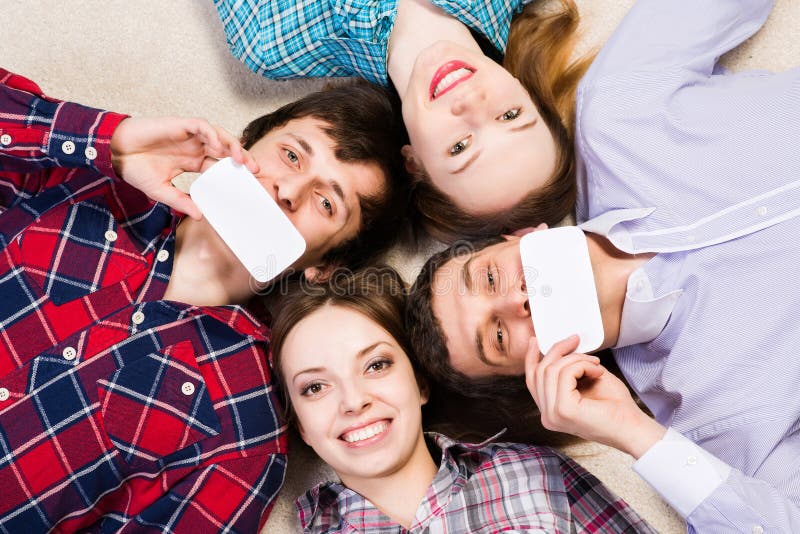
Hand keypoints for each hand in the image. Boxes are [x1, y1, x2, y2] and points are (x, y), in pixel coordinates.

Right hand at [110, 117, 259, 219]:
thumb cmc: (135, 168)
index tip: (248, 182)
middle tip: (255, 170)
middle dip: (241, 158)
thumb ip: (180, 201)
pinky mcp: (180, 125)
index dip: (234, 172)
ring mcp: (189, 136)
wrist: (115, 153)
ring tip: (241, 158)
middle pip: (225, 150)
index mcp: (192, 161)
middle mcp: (194, 147)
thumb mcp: (161, 190)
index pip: (220, 165)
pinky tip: (217, 145)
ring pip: (218, 135)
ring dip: (231, 145)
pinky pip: (202, 126)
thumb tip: (199, 216)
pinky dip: (212, 133)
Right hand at [525, 335, 665, 458]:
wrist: (633, 428)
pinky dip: (583, 365)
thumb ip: (567, 370)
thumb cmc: (616, 407)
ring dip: (576, 359)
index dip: (531, 358)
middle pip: (540, 371)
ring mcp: (553, 415)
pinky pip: (565, 374)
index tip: (535, 340)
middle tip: (575, 341)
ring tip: (595, 364)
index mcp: (550, 411)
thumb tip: (560, 349)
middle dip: (559, 351)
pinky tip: (597, 372)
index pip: (532, 381)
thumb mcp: (586, 381)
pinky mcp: (563, 410)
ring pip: (552, 370)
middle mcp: (547, 416)